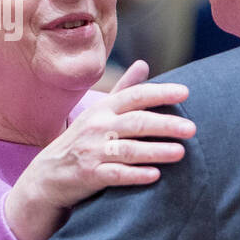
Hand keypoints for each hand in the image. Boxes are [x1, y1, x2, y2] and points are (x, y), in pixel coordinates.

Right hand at [5, 61, 195, 239]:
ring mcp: (92, 151)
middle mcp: (98, 127)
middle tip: (192, 128)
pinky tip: (155, 176)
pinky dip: (135, 175)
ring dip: (155, 151)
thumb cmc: (83, 140)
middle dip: (165, 124)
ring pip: (128, 150)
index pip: (135, 96)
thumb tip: (143, 64)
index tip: (185, 92)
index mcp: (104, 109)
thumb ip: (124, 90)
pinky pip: (115, 174)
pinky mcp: (89, 175)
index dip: (160, 92)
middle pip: (136, 122)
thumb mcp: (100, 112)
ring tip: (180, 153)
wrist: (47, 175)